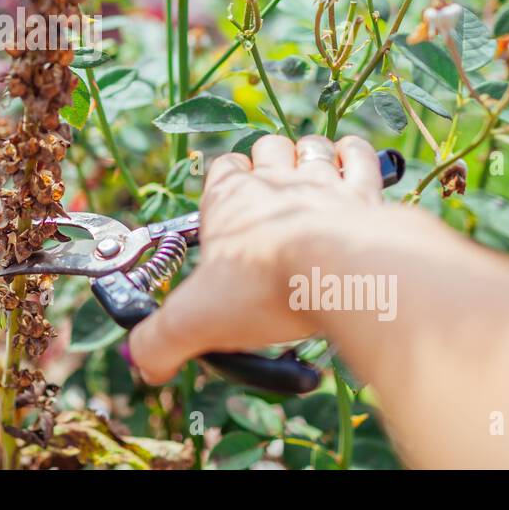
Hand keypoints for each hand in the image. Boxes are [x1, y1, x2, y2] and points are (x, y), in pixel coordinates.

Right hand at [127, 134, 391, 383]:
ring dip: (311, 156)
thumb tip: (142, 362)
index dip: (224, 181)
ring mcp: (323, 181)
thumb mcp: (197, 322)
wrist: (343, 275)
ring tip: (312, 180)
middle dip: (268, 162)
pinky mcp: (365, 193)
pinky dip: (356, 156)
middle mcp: (276, 180)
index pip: (221, 168)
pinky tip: (354, 167)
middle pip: (267, 148)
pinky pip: (361, 157)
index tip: (227, 205)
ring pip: (312, 147)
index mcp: (230, 199)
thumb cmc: (265, 289)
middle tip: (272, 198)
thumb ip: (160, 341)